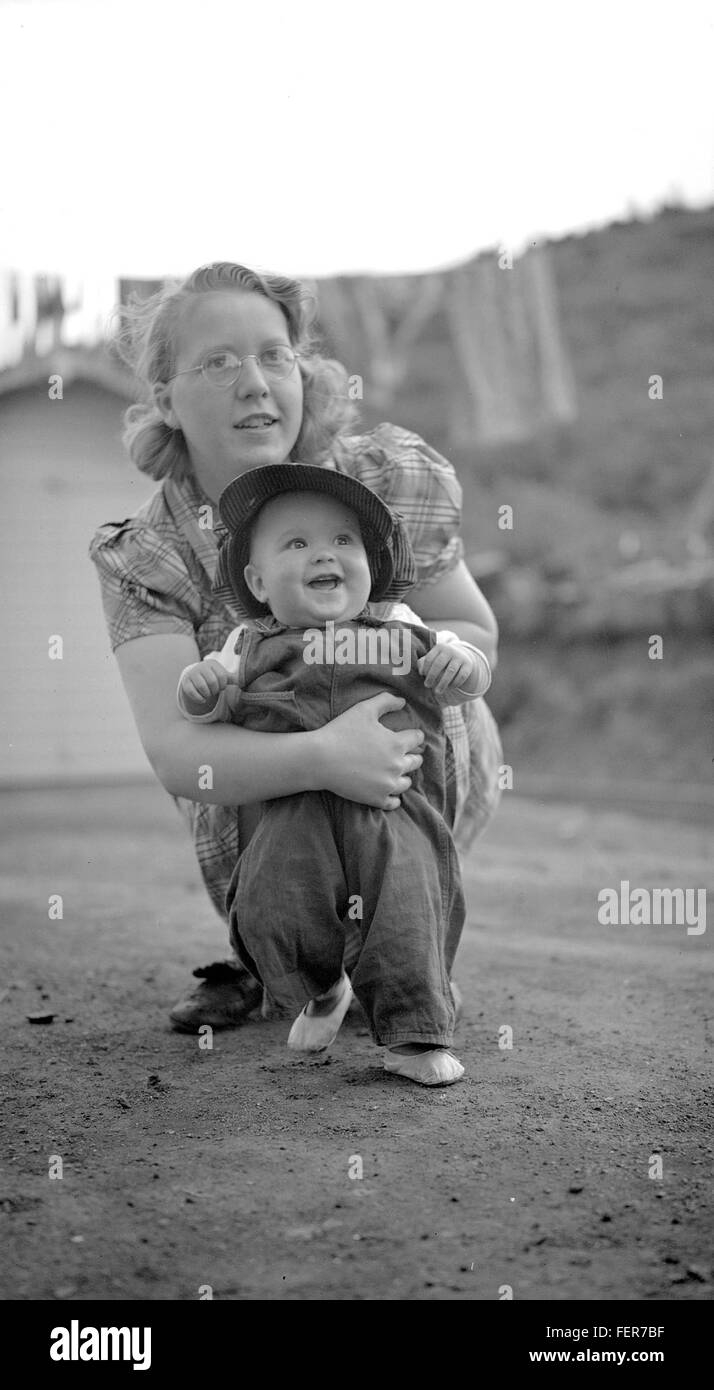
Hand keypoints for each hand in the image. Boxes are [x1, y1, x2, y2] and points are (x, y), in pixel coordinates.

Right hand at [180, 658, 234, 711]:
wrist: (195, 677)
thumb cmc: (213, 677)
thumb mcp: (223, 677)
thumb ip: (234, 678)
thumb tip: (245, 681)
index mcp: (212, 663)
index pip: (222, 676)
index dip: (223, 685)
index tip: (220, 687)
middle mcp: (201, 666)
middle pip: (212, 682)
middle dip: (215, 690)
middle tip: (213, 691)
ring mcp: (192, 673)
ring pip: (202, 687)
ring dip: (208, 695)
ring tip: (208, 695)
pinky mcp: (185, 682)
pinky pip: (192, 692)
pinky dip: (199, 699)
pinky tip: (203, 700)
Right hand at [316, 692, 424, 810]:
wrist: (320, 759)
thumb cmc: (341, 731)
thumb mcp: (364, 709)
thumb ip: (386, 701)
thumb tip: (403, 701)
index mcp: (397, 743)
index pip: (418, 739)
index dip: (413, 735)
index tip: (408, 736)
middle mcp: (397, 765)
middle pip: (416, 761)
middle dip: (411, 756)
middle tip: (400, 754)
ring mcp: (388, 785)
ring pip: (406, 783)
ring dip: (403, 776)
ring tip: (393, 772)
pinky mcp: (377, 799)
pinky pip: (394, 802)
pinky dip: (393, 797)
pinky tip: (386, 790)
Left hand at [418, 642, 473, 696]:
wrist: (461, 655)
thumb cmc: (441, 659)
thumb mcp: (432, 658)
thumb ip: (423, 664)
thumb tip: (421, 671)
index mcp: (439, 647)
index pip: (429, 658)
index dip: (425, 669)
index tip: (423, 676)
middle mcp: (450, 650)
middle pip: (439, 664)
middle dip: (431, 676)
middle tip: (427, 685)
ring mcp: (460, 657)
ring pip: (450, 671)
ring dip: (442, 683)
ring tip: (437, 692)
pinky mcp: (468, 665)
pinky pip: (461, 676)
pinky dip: (454, 684)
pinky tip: (449, 688)